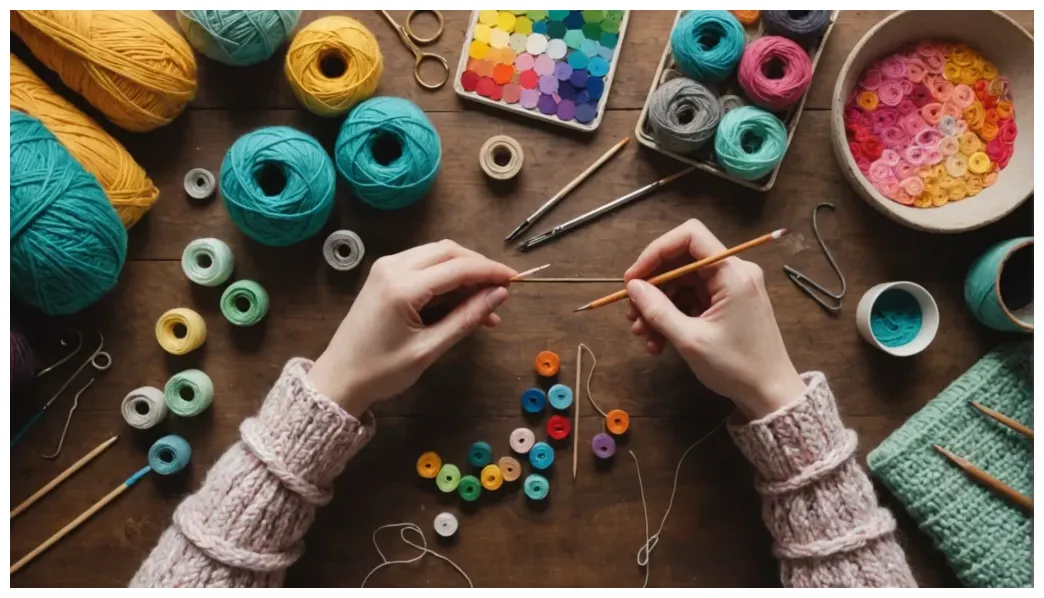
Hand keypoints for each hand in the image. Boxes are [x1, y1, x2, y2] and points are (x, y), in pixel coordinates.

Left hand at [309, 241, 515, 415]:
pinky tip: (462, 304)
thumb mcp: (429, 349)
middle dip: (479, 267)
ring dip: (464, 273)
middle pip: (449, 251)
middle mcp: (393, 268)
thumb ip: (466, 318)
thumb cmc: (381, 371)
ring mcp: (386, 268)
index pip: (459, 267)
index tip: (515, 280)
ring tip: (485, 306)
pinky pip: (424, 266)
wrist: (339, 378)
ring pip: (437, 255)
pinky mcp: (384, 275)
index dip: (491, 272)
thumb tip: (499, 295)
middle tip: (502, 290)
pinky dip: (447, 279)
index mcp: (403, 287)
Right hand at [623, 220, 805, 418]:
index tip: (634, 278)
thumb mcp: (690, 340)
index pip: (690, 237)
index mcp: (732, 273)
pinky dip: (673, 316)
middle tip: (631, 314)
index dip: (656, 251)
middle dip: (653, 287)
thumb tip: (633, 287)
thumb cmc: (737, 367)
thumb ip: (658, 310)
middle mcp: (734, 273)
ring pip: (683, 284)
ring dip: (659, 307)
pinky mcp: (728, 304)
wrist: (770, 394)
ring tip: (643, 336)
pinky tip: (659, 342)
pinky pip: (692, 299)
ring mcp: (731, 288)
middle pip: (682, 262)